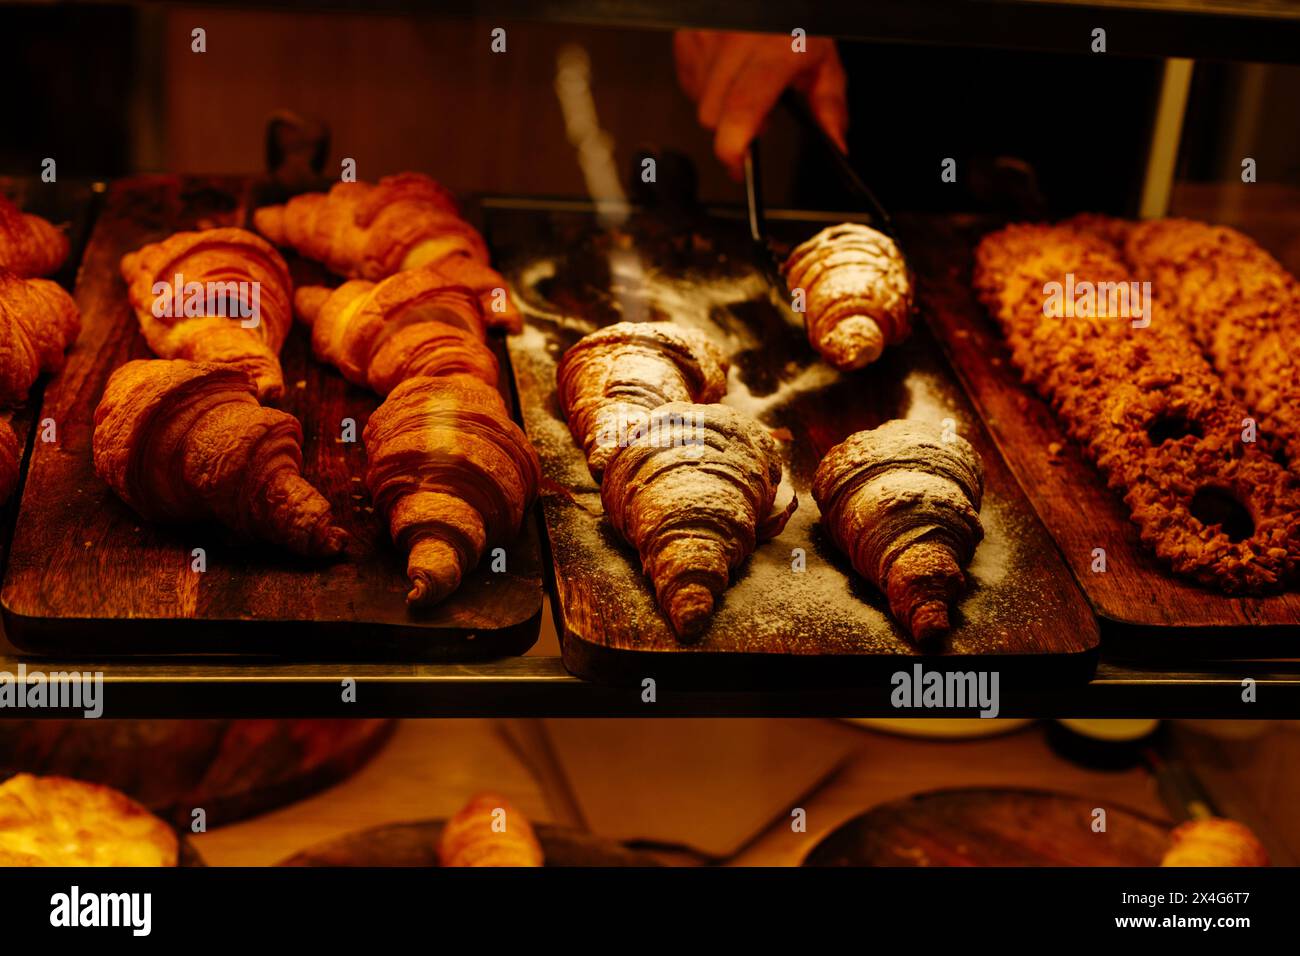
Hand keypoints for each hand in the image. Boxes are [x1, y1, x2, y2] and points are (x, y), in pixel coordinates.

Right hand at [674, 29, 847, 179]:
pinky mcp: (688, 34)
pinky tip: (729, 71)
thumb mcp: (824, 59)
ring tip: (746, 84)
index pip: (741, 109)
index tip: (738, 163)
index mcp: (772, 51)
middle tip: (759, 113)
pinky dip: (706, 84)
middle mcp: (734, 41)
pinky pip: (688, 80)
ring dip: (720, 104)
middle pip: (712, 115)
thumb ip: (829, 105)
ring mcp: (706, 35)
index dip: (734, 147)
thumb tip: (836, 144)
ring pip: (699, 100)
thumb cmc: (798, 20)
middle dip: (731, 126)